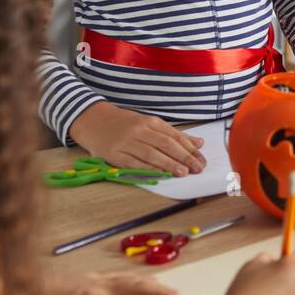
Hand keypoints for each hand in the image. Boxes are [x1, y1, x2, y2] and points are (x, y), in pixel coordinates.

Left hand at [40, 272, 185, 294]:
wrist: (25, 287)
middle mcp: (100, 286)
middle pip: (138, 288)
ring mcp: (99, 278)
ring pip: (134, 279)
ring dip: (156, 285)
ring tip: (175, 293)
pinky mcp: (96, 275)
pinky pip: (125, 274)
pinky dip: (142, 277)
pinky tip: (151, 280)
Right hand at [70, 101, 205, 175]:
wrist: (92, 120)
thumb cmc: (125, 124)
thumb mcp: (149, 123)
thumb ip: (173, 134)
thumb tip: (199, 143)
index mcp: (150, 122)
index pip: (174, 136)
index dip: (189, 148)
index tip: (201, 159)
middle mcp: (139, 130)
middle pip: (165, 144)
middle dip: (184, 157)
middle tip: (197, 167)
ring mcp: (126, 142)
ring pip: (151, 154)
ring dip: (169, 164)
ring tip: (183, 172)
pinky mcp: (114, 154)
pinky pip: (133, 163)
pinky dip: (148, 169)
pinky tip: (160, 174)